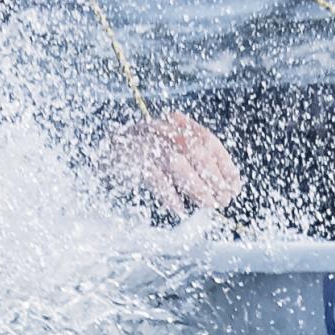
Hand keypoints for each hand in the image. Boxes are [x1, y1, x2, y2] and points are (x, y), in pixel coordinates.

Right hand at [102, 110, 243, 215]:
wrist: (99, 156)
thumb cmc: (139, 159)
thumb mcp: (166, 153)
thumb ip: (189, 163)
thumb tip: (220, 189)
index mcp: (173, 125)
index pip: (207, 140)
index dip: (224, 164)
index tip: (235, 185)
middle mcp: (160, 129)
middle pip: (195, 149)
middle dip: (214, 177)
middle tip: (223, 200)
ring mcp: (143, 143)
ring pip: (177, 162)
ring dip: (197, 186)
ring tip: (207, 204)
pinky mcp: (129, 160)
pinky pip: (154, 177)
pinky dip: (169, 195)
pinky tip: (179, 209)